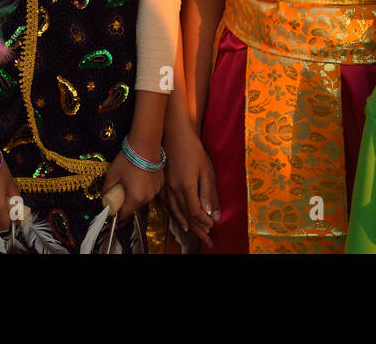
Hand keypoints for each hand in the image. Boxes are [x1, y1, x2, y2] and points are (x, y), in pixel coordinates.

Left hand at [102, 151, 162, 220]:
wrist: (145, 144)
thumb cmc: (128, 159)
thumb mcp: (112, 174)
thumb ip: (107, 190)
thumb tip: (104, 198)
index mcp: (135, 198)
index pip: (124, 215)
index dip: (116, 216)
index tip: (112, 214)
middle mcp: (148, 197)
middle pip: (134, 207)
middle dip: (125, 204)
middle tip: (118, 197)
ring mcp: (156, 191)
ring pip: (142, 199)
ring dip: (135, 196)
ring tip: (128, 185)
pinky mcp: (160, 183)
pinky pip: (149, 191)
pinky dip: (143, 189)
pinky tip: (138, 179)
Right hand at [163, 121, 218, 247]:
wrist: (173, 132)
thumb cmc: (192, 149)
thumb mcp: (205, 170)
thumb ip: (209, 193)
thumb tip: (213, 216)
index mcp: (186, 188)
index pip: (196, 213)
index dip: (204, 223)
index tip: (213, 229)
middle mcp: (174, 191)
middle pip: (186, 216)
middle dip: (198, 231)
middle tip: (207, 242)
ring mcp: (166, 188)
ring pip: (176, 212)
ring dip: (186, 225)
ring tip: (193, 234)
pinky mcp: (162, 184)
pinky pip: (168, 205)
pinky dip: (175, 215)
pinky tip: (179, 219)